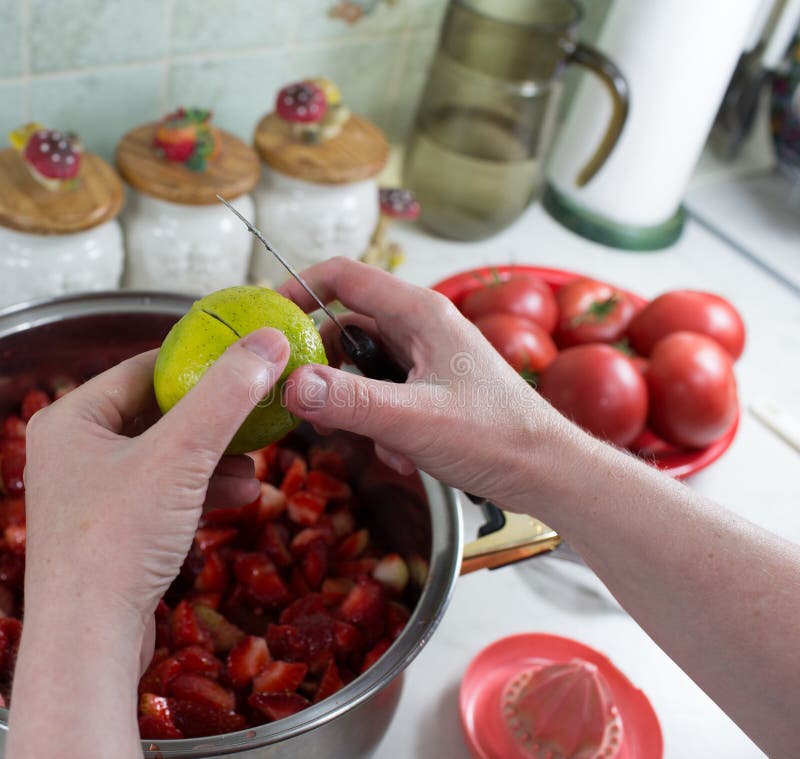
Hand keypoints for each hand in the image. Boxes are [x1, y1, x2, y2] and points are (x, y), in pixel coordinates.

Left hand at [8, 327, 289, 758]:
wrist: (90, 641)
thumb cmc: (119, 541)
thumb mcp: (181, 454)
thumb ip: (226, 395)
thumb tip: (269, 340)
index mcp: (73, 418)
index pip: (146, 368)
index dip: (202, 363)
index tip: (247, 363)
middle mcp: (77, 450)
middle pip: (163, 412)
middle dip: (218, 420)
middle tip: (259, 418)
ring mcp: (94, 491)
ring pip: (171, 454)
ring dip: (218, 457)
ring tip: (257, 466)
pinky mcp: (115, 527)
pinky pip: (168, 489)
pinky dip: (206, 488)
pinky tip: (243, 495)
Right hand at [280, 257, 567, 506]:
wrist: (546, 470)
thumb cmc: (497, 437)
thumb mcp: (415, 421)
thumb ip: (351, 401)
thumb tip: (291, 384)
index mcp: (420, 313)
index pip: (345, 276)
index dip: (299, 288)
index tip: (266, 318)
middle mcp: (422, 328)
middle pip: (346, 327)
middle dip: (325, 369)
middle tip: (306, 404)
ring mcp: (427, 359)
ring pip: (363, 368)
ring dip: (356, 406)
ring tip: (374, 442)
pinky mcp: (431, 388)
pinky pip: (384, 395)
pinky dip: (380, 424)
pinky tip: (403, 455)